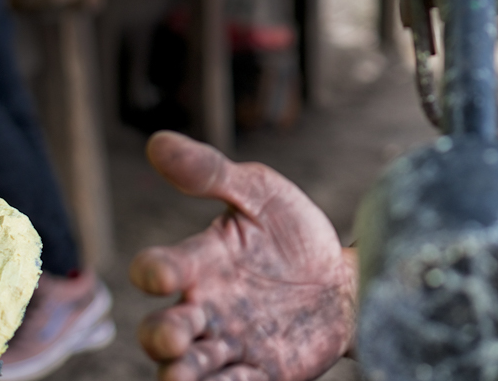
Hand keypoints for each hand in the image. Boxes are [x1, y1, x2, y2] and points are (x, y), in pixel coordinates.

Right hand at [130, 132, 356, 380]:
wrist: (345, 278)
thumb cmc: (292, 232)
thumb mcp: (259, 193)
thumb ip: (211, 173)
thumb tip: (158, 140)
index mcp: (198, 266)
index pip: (157, 269)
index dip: (152, 271)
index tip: (162, 274)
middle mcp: (204, 311)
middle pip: (162, 333)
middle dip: (161, 336)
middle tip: (175, 334)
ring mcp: (228, 346)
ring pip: (188, 371)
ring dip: (181, 374)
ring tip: (183, 373)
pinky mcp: (258, 375)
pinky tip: (235, 379)